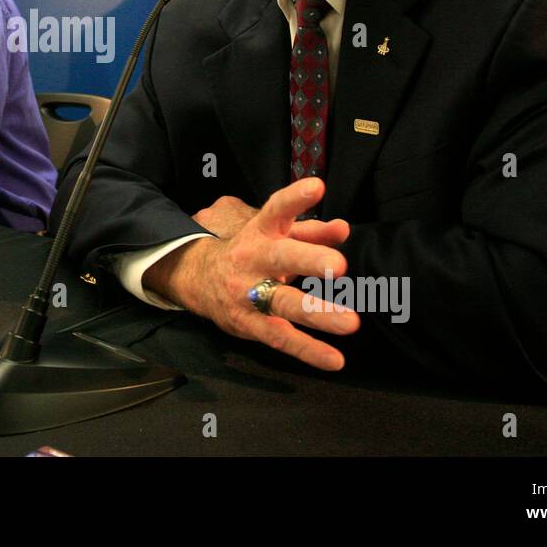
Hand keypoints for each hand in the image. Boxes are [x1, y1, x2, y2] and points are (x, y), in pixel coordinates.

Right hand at [144, 177, 358, 370]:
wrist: (196, 277)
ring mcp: (248, 294)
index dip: (295, 198)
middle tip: (339, 266)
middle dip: (308, 260)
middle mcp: (252, 260)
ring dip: (317, 313)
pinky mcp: (249, 324)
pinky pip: (280, 338)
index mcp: (259, 232)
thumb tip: (343, 228)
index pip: (276, 210)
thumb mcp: (274, 235)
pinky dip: (308, 350)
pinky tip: (335, 360)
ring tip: (350, 323)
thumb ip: (311, 231)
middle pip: (280, 258)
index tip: (317, 187)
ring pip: (283, 303)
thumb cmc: (250, 252)